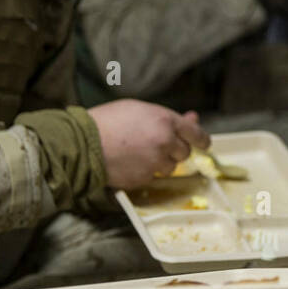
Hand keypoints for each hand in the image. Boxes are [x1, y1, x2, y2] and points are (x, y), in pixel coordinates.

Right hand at [87, 100, 209, 189]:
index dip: (202, 139)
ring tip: (138, 153)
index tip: (204, 143)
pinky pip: (153, 177)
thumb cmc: (108, 120)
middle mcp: (165, 142)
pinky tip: (130, 162)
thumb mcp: (139, 110)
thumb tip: (192, 118)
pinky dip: (146, 172)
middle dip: (175, 150)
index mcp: (165, 121)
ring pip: (170, 167)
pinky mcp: (144, 179)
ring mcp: (155, 163)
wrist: (83, 143)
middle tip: (158, 145)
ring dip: (161, 162)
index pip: (195, 133)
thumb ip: (167, 117)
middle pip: (184, 153)